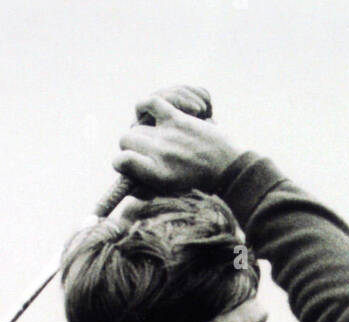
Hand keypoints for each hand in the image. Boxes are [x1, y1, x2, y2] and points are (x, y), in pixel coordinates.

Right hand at [113, 94, 241, 195]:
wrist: (229, 171)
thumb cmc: (199, 186)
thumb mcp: (171, 193)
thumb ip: (147, 189)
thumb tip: (128, 191)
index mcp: (155, 175)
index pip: (120, 161)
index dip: (120, 162)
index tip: (126, 163)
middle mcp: (159, 154)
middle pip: (125, 139)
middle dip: (131, 145)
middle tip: (146, 150)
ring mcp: (168, 135)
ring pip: (137, 124)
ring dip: (141, 128)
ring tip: (153, 135)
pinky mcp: (178, 119)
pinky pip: (153, 101)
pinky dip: (149, 104)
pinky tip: (156, 112)